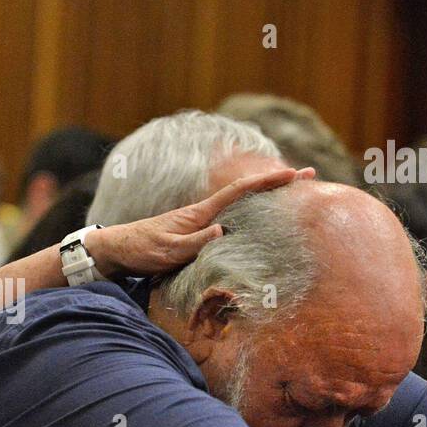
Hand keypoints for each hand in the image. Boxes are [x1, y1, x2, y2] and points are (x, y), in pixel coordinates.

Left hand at [85, 166, 314, 278]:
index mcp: (200, 214)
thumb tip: (223, 231)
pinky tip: (260, 220)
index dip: (266, 182)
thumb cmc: (141, 251)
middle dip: (277, 185)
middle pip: (246, 193)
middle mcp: (203, 214)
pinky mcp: (195, 233)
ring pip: (240, 206)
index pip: (239, 192)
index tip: (293, 175)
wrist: (117, 249)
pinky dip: (249, 215)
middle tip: (309, 176)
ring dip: (267, 199)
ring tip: (295, 195)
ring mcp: (200, 222)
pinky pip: (230, 220)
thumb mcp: (168, 251)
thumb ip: (194, 243)